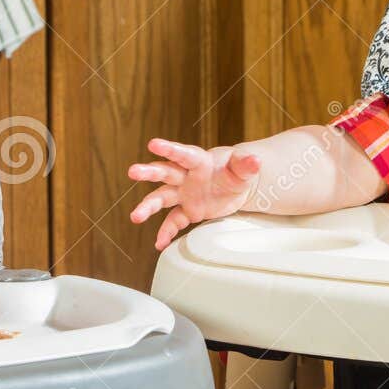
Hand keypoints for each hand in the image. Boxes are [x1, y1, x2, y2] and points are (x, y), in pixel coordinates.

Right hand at [128, 139, 261, 250]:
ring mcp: (183, 194)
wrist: (236, 188)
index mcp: (198, 161)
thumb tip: (255, 161)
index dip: (169, 149)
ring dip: (148, 207)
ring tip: (135, 217)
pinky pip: (173, 221)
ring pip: (161, 198)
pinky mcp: (186, 211)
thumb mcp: (244, 169)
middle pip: (165, 172)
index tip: (153, 144)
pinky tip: (159, 244)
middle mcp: (186, 177)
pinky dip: (166, 232)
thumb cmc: (237, 172)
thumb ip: (246, 165)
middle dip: (149, 172)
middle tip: (132, 172)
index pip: (183, 154)